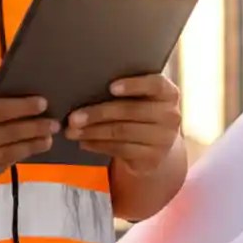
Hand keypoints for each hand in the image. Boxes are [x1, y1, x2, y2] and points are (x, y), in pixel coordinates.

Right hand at [0, 88, 58, 190]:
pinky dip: (14, 158)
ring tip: (46, 139)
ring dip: (31, 146)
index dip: (23, 107)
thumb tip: (9, 94)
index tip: (42, 103)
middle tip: (54, 123)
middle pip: (8, 134)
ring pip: (8, 154)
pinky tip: (25, 150)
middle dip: (35, 128)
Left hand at [65, 74, 180, 174]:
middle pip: (131, 110)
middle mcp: (171, 116)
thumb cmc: (139, 110)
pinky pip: (121, 149)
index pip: (156, 84)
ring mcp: (164, 139)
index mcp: (168, 93)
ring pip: (122, 132)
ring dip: (93, 131)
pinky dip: (98, 145)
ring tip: (72, 131)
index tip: (111, 87)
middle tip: (73, 117)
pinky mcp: (152, 158)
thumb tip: (84, 85)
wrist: (154, 144)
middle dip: (98, 113)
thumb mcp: (139, 97)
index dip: (134, 85)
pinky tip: (84, 142)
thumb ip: (123, 89)